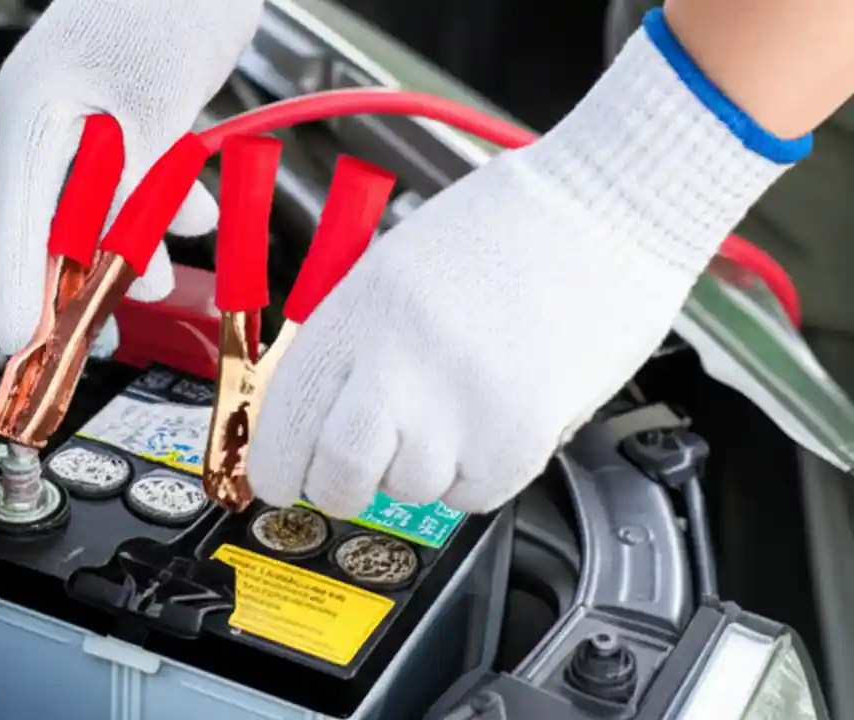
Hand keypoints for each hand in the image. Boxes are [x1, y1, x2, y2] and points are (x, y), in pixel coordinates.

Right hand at [0, 0, 263, 352]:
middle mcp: (54, 111)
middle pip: (55, 214)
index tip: (19, 339)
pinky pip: (137, 175)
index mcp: (37, 103)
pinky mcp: (129, 111)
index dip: (15, 281)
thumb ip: (138, 186)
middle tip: (101, 327)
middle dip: (84, 272)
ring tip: (164, 271)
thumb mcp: (158, 102)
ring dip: (137, 238)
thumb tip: (127, 259)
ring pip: (102, 201)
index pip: (15, 211)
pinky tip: (196, 212)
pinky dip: (165, 200)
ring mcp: (91, 111)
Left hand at [245, 23, 789, 516]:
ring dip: (424, 469)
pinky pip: (475, 493)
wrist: (609, 207)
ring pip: (410, 489)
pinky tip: (496, 418)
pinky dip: (480, 473)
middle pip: (338, 473)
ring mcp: (457, 401)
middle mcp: (398, 358)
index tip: (281, 480)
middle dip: (342, 487)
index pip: (285, 416)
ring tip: (457, 411)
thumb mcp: (397, 269)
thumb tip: (318, 418)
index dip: (276, 465)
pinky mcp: (519, 434)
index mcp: (358, 309)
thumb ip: (355, 344)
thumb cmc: (508, 230)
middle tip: (360, 474)